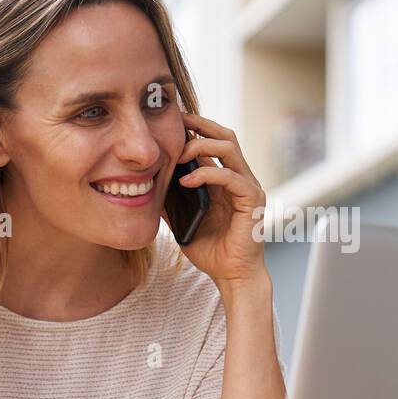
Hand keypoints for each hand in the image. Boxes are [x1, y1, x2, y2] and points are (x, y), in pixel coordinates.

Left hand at [164, 110, 268, 288]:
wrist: (232, 276)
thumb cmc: (211, 250)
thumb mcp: (182, 219)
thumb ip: (171, 200)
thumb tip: (145, 184)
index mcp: (225, 180)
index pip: (213, 142)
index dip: (194, 128)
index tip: (169, 122)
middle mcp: (240, 178)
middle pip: (225, 136)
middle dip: (199, 125)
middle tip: (174, 123)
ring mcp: (249, 188)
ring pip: (230, 149)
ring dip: (201, 145)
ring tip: (176, 154)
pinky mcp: (252, 201)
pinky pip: (232, 177)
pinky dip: (207, 174)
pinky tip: (186, 180)